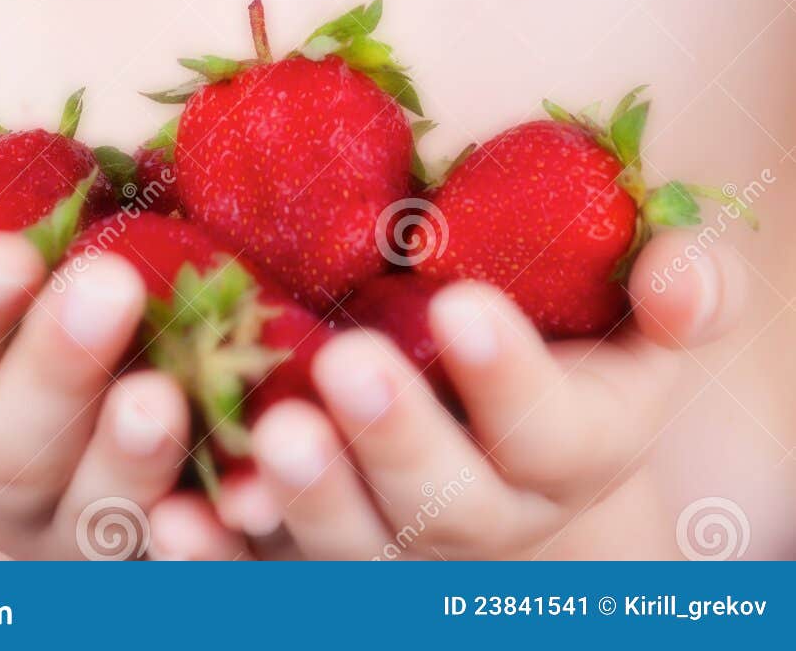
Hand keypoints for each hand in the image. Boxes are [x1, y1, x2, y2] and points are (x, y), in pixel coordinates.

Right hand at [0, 160, 248, 559]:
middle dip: (55, 370)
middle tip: (108, 287)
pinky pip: (197, 555)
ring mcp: (78, 527)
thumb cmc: (14, 260)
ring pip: (97, 512)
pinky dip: (221, 525)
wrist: (117, 308)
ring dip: (132, 458)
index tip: (12, 253)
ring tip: (166, 395)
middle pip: (8, 451)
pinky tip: (253, 486)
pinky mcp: (168, 550)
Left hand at [217, 234, 747, 559]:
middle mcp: (485, 516)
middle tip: (348, 363)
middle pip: (447, 504)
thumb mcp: (638, 310)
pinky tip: (167, 514)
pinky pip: (264, 572)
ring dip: (305, 498)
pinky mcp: (310, 555)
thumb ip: (680, 289)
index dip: (509, 376)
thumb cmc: (571, 332)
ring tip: (267, 431)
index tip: (460, 301)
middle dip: (399, 437)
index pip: (551, 430)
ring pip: (353, 549)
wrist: (494, 410)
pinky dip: (216, 553)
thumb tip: (679, 275)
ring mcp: (396, 547)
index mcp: (570, 448)